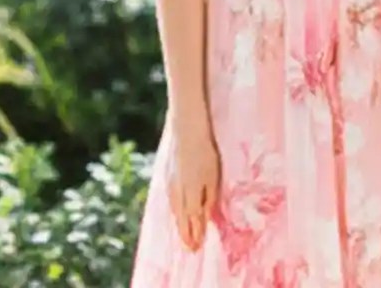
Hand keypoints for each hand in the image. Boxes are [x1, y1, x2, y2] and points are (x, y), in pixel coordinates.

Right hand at [165, 120, 219, 251]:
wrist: (186, 131)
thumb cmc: (205, 153)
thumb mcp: (213, 178)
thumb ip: (208, 199)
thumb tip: (204, 218)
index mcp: (191, 195)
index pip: (192, 221)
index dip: (194, 235)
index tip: (196, 248)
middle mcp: (177, 193)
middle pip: (181, 219)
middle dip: (186, 235)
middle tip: (190, 249)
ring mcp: (170, 184)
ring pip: (175, 210)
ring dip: (180, 224)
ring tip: (184, 235)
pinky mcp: (167, 176)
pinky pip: (171, 200)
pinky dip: (175, 212)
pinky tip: (177, 213)